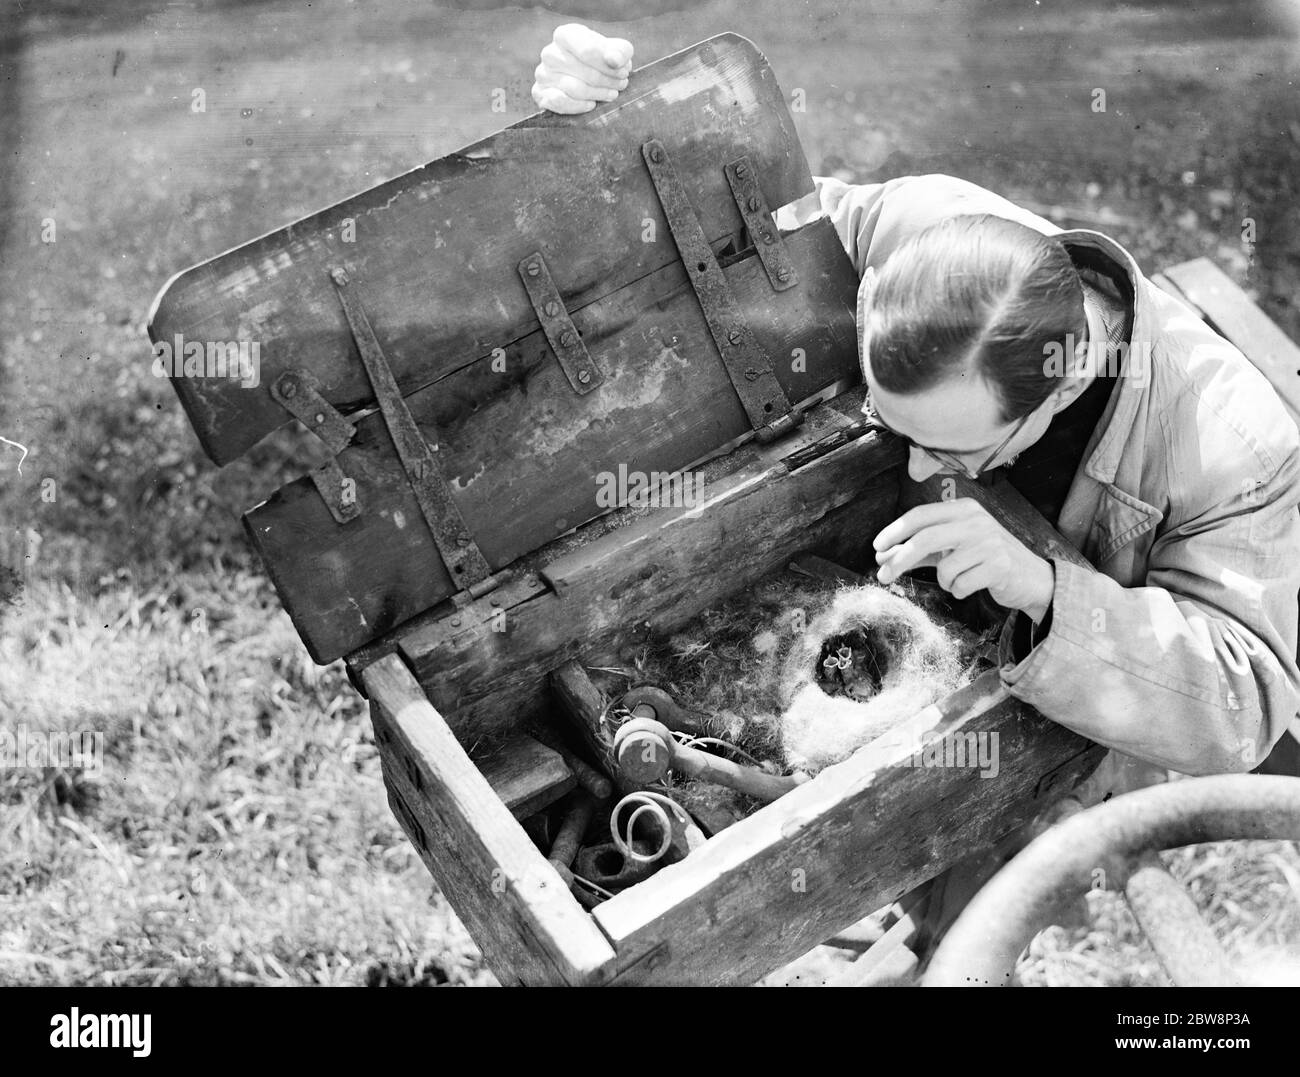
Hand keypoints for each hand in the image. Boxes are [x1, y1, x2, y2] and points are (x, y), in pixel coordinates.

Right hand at [532, 23, 633, 113]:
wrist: (588, 77)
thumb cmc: (604, 61)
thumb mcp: (618, 51)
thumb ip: (620, 52)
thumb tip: (613, 61)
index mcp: (565, 35)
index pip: (588, 50)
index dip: (608, 65)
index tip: (625, 71)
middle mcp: (550, 53)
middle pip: (584, 71)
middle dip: (607, 80)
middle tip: (622, 84)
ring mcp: (543, 74)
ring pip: (574, 88)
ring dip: (598, 94)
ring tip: (612, 94)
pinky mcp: (540, 94)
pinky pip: (559, 102)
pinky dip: (578, 106)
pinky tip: (592, 104)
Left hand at [873, 499, 1054, 622]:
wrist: (1031, 577)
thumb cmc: (984, 560)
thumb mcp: (950, 549)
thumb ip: (918, 551)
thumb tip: (881, 557)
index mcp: (963, 508)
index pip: (920, 515)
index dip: (895, 531)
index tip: (876, 547)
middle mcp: (976, 520)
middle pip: (925, 539)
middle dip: (900, 560)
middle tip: (882, 576)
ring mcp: (989, 541)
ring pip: (944, 569)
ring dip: (945, 581)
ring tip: (961, 578)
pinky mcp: (999, 565)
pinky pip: (960, 585)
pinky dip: (960, 591)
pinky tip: (975, 584)